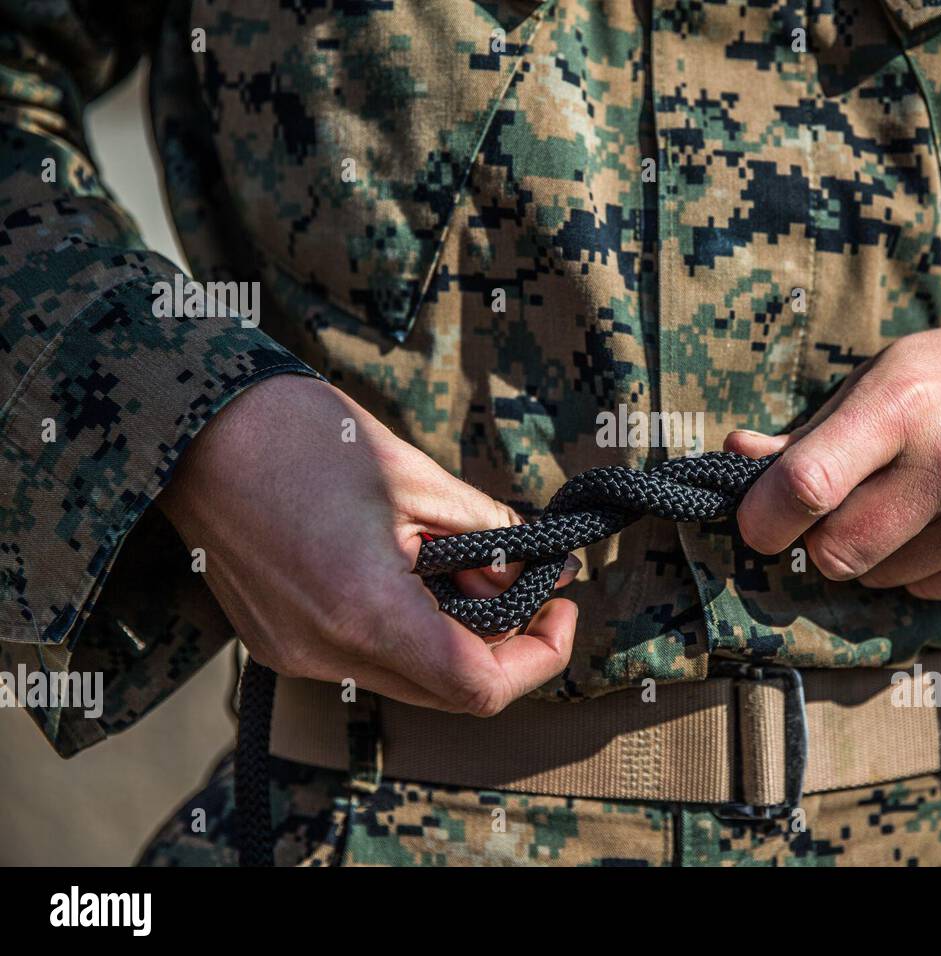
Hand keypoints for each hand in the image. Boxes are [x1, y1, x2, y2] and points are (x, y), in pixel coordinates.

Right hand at [157, 374, 577, 715]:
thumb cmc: (299, 436)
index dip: (540, 655)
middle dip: (502, 638)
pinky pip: (365, 657)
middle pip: (448, 689)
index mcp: (365, 613)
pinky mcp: (277, 643)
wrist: (190, 428)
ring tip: (457, 555)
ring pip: (408, 676)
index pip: (479, 687)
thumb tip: (535, 571)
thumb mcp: (415, 476)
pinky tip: (407, 564)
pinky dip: (405, 625)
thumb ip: (487, 534)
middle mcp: (326, 654)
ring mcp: (294, 655)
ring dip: (453, 631)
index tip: (561, 606)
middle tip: (518, 570)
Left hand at [726, 319, 940, 599]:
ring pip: (882, 580)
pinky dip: (930, 569)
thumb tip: (736, 455)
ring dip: (881, 554)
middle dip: (822, 540)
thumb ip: (810, 432)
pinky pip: (933, 593)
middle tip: (845, 509)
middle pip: (836, 553)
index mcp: (902, 404)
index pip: (806, 485)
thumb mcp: (885, 377)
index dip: (764, 516)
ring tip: (918, 503)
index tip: (758, 523)